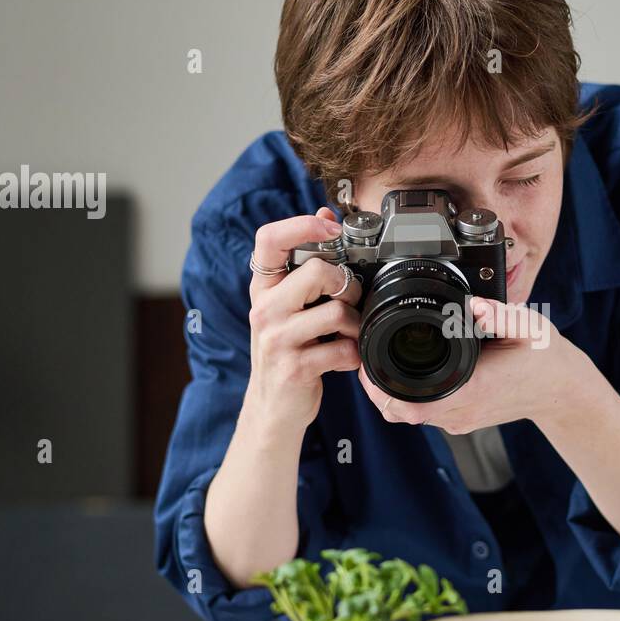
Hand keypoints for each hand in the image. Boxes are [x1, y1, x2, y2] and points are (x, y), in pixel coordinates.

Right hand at [245, 207, 362, 430]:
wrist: (273, 408)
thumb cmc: (287, 351)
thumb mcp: (288, 306)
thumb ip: (304, 265)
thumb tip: (324, 213)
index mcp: (263, 289)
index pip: (269, 238)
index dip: (303, 225)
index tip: (332, 229)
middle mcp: (264, 310)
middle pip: (318, 271)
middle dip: (348, 285)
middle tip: (350, 303)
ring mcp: (276, 339)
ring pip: (336, 311)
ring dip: (356, 324)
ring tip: (349, 334)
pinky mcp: (294, 368)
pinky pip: (342, 349)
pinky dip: (354, 355)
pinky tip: (345, 358)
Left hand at [358, 297, 578, 432]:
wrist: (564, 391)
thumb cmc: (546, 359)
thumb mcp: (529, 328)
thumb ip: (501, 314)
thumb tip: (474, 304)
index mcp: (471, 388)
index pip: (408, 403)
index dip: (379, 388)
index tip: (366, 362)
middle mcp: (461, 411)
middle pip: (400, 412)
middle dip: (376, 389)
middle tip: (365, 358)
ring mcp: (461, 419)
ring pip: (410, 415)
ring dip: (391, 393)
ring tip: (381, 361)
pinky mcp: (463, 419)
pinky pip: (426, 412)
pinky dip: (410, 396)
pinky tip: (409, 371)